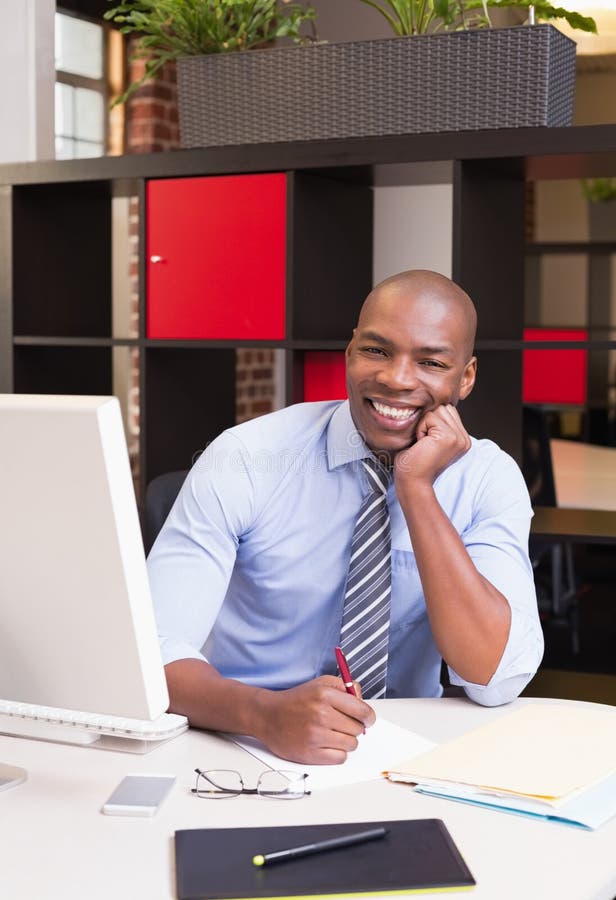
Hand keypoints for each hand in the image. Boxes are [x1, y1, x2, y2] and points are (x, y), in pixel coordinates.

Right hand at [254, 675, 375, 764]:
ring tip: (332, 733)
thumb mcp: (320, 684)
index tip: (367, 719)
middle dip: (354, 727)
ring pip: (351, 744)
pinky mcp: (310, 754)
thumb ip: (345, 687)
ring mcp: (315, 735)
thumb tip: (362, 701)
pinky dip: (337, 753)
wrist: (268, 715)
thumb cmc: (297, 700)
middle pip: (358, 729)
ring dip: (345, 740)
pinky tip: (327, 744)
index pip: (362, 710)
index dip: (368, 717)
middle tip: (342, 724)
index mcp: (325, 694)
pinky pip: (340, 758)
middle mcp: (321, 714)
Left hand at [394, 404, 470, 488]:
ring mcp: (459, 438)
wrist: (412, 482)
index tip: (426, 442)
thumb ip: (437, 423)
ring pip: (437, 410)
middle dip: (428, 421)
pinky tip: (421, 444)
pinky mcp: (449, 437)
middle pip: (444, 407)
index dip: (431, 421)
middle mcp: (464, 439)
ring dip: (424, 425)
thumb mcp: (429, 438)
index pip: (448, 410)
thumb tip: (434, 402)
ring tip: (423, 443)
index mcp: (462, 439)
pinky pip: (430, 417)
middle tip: (424, 443)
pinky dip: (420, 428)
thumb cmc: (414, 462)